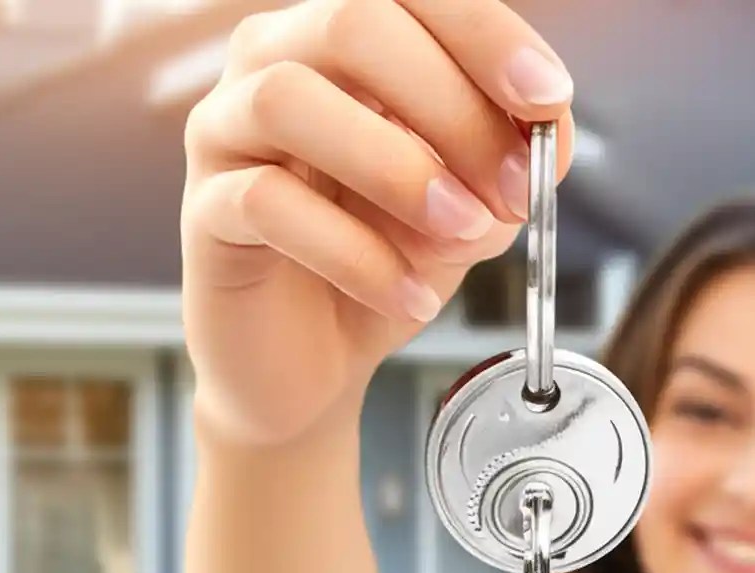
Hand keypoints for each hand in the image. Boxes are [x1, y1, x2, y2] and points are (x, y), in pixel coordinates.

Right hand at [180, 0, 575, 444]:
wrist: (319, 356)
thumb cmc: (390, 256)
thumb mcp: (477, 203)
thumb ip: (511, 159)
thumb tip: (550, 132)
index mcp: (347, 39)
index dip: (484, 34)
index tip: (548, 98)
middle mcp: (275, 59)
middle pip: (353, 24)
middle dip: (452, 107)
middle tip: (512, 187)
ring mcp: (227, 128)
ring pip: (288, 99)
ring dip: (397, 169)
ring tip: (462, 234)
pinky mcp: (204, 210)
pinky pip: (265, 204)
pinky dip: (356, 255)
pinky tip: (408, 297)